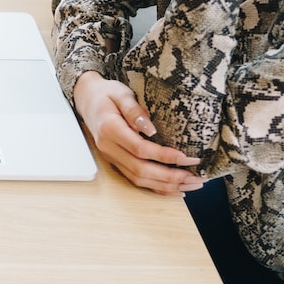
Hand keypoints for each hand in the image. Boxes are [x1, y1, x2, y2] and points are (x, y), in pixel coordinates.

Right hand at [73, 71, 201, 194]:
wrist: (87, 99)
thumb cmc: (106, 94)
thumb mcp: (120, 93)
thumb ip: (133, 110)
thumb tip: (150, 129)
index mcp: (110, 130)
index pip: (140, 149)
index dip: (164, 156)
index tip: (188, 157)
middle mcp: (108, 148)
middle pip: (141, 170)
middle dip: (171, 177)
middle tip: (196, 177)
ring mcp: (111, 157)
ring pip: (139, 179)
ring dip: (167, 185)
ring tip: (192, 184)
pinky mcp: (115, 161)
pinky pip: (136, 179)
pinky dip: (156, 188)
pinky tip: (175, 189)